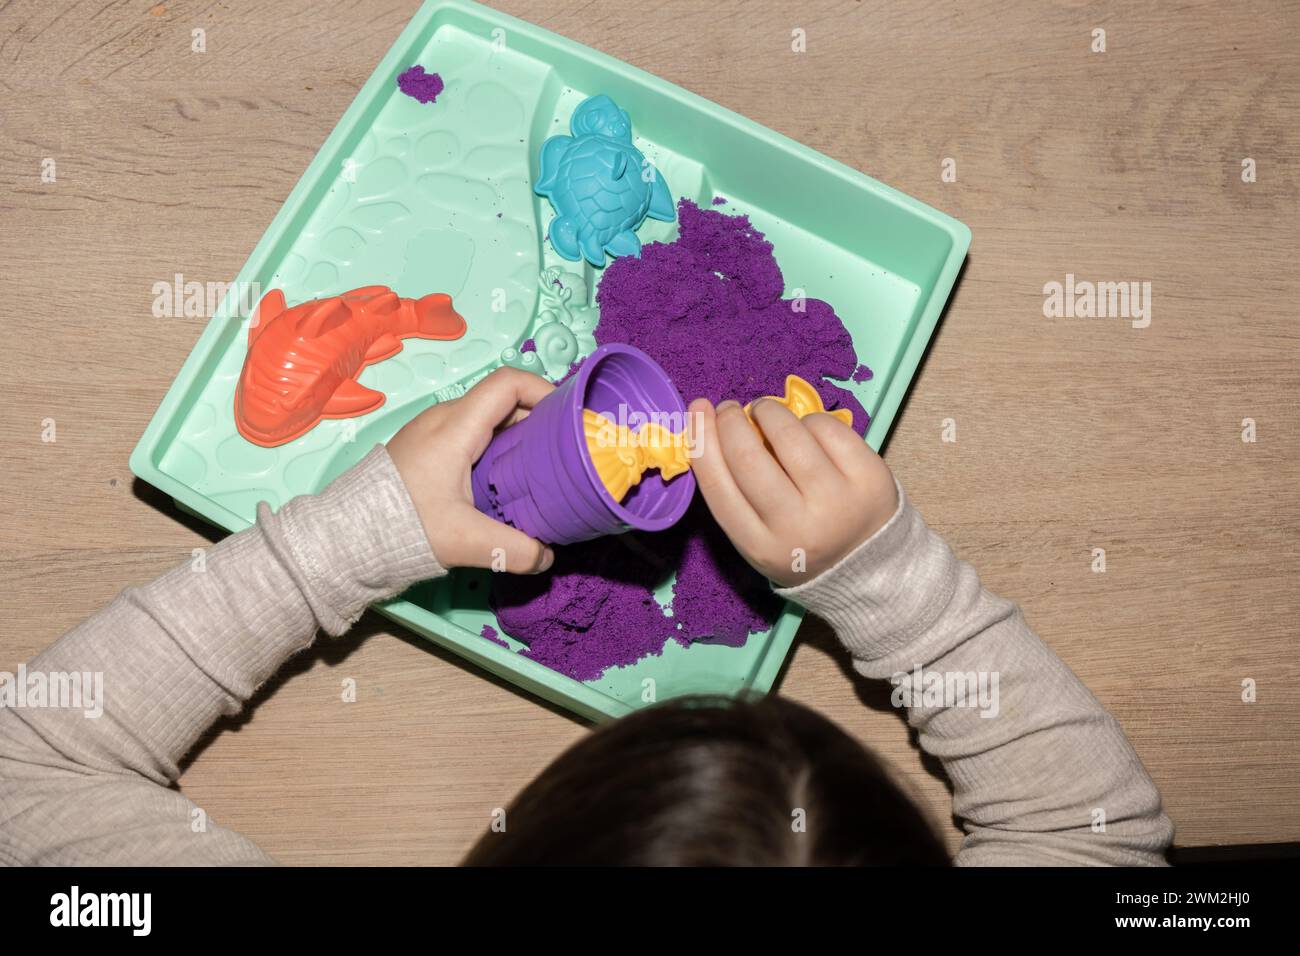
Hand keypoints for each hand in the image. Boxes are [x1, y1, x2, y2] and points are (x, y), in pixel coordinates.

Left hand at [388, 367, 555, 573]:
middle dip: (537, 418)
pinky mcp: (424, 448)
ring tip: (538, 469)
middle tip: (562, 450)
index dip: (543, 390)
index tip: (567, 417)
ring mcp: (430, 431)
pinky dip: (495, 446)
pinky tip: (503, 480)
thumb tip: (546, 557)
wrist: (346, 539)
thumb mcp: (465, 542)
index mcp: (455, 427)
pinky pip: (470, 433)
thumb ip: (513, 549)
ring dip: (516, 435)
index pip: (507, 383)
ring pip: (486, 418)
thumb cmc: (403, 527)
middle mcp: (443, 418)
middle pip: (502, 400)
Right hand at [688, 396, 898, 585]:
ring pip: (790, 434)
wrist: (870, 568)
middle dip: (731, 422)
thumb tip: (714, 426)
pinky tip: (806, 429)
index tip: (698, 409)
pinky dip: (809, 420)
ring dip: (769, 412)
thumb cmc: (801, 543)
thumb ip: (736, 494)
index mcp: (762, 547)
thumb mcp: (760, 537)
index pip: (719, 487)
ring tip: (766, 411)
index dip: (702, 441)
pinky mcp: (870, 477)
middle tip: (730, 409)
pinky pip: (827, 428)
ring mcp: (837, 501)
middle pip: (748, 458)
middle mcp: (798, 526)